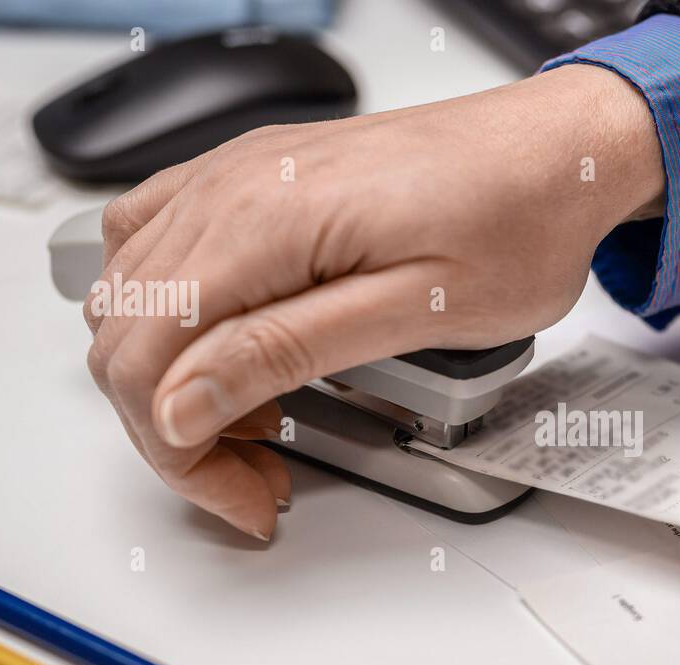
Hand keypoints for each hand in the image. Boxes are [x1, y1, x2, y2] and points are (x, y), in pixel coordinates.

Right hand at [85, 66, 662, 538]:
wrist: (556, 153)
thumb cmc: (517, 221)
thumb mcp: (417, 311)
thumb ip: (287, 352)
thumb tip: (183, 404)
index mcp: (264, 222)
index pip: (143, 363)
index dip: (182, 456)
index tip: (248, 496)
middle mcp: (233, 186)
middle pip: (123, 335)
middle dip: (175, 429)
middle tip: (259, 472)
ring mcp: (239, 174)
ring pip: (132, 295)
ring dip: (176, 375)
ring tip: (261, 414)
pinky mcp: (259, 178)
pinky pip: (164, 245)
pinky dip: (180, 314)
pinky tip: (239, 345)